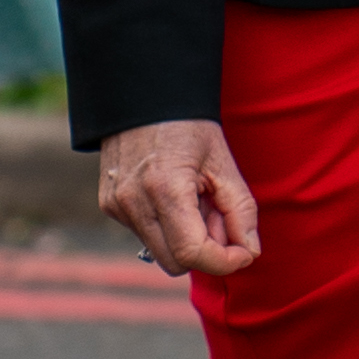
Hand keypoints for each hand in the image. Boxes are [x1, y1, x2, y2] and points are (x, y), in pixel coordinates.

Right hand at [97, 119, 260, 276]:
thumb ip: (241, 210)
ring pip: (159, 253)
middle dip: (205, 251)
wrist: (145, 95)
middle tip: (219, 216)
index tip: (244, 252)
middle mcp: (134, 202)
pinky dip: (166, 228)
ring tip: (197, 201)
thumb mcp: (224, 162)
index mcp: (165, 188)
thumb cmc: (190, 126)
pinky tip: (174, 197)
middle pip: (175, 264)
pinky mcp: (109, 205)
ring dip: (185, 240)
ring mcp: (116, 205)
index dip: (224, 261)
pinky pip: (145, 235)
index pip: (192, 254)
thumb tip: (250, 251)